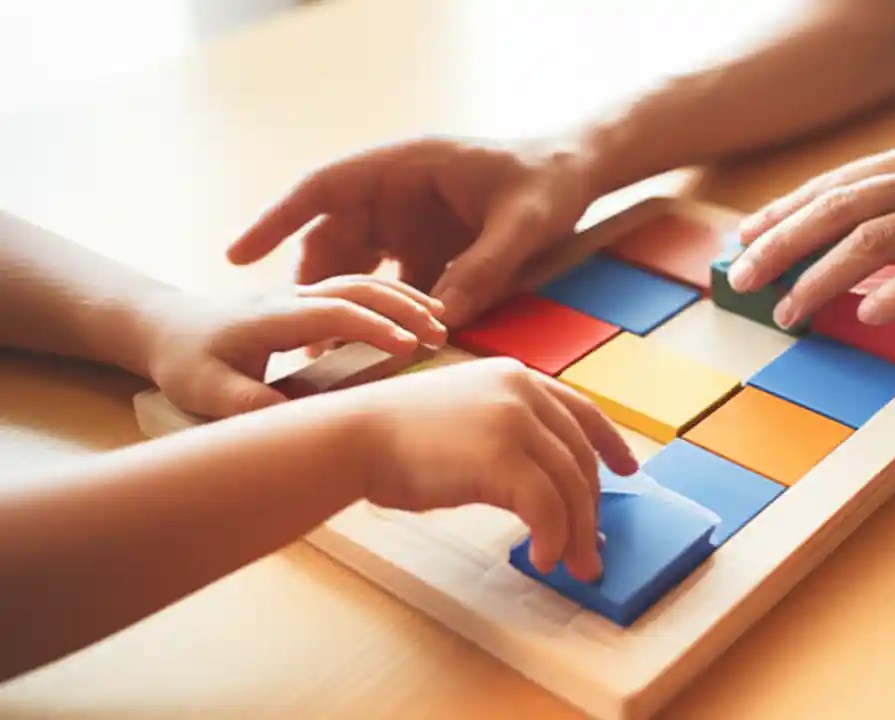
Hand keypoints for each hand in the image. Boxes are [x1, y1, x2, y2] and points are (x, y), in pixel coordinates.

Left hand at [145, 276, 446, 417]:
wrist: (166, 326)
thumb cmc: (185, 359)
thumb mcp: (203, 388)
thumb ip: (244, 403)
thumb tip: (289, 421)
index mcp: (273, 316)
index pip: (333, 313)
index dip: (373, 328)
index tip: (409, 349)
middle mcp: (293, 297)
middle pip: (358, 288)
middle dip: (402, 307)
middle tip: (440, 334)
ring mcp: (301, 295)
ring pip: (361, 283)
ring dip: (403, 298)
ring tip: (441, 319)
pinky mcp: (307, 302)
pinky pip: (356, 291)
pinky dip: (391, 299)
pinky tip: (414, 317)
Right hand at [225, 138, 593, 326]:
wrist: (578, 173)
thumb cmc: (548, 181)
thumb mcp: (521, 224)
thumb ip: (483, 268)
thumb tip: (444, 324)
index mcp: (404, 167)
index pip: (324, 188)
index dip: (276, 220)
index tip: (236, 255)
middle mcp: (396, 195)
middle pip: (332, 238)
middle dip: (310, 287)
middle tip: (296, 340)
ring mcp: (409, 224)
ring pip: (357, 269)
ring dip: (344, 310)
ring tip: (329, 361)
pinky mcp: (427, 251)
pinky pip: (393, 288)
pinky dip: (383, 320)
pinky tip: (377, 360)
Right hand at [342, 358, 638, 580]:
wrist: (355, 437)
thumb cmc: (398, 438)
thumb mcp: (466, 417)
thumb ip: (510, 437)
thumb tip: (548, 491)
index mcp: (516, 377)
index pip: (582, 411)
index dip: (610, 444)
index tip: (628, 471)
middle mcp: (523, 391)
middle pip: (580, 457)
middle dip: (592, 508)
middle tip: (593, 547)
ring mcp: (515, 420)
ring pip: (571, 486)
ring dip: (578, 534)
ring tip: (576, 566)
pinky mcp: (503, 456)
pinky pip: (548, 508)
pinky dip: (552, 538)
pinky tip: (542, 558)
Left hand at [730, 134, 894, 326]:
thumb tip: (853, 232)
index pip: (838, 182)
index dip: (787, 210)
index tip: (748, 235)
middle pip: (841, 207)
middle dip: (784, 243)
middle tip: (744, 277)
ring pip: (876, 239)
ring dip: (823, 277)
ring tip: (791, 310)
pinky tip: (865, 315)